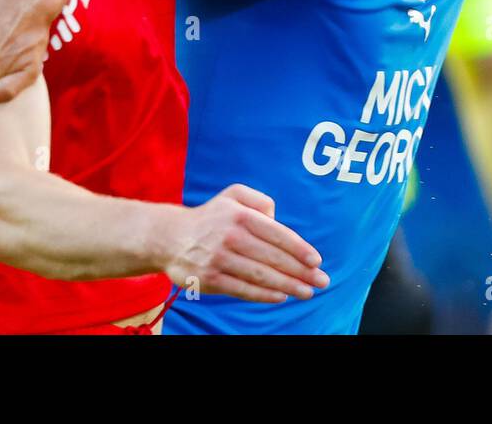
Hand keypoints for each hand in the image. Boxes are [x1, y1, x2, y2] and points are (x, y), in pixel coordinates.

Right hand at [158, 184, 329, 303]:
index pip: (277, 234)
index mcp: (240, 215)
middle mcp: (230, 236)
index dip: (299, 249)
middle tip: (322, 281)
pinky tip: (281, 296)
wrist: (170, 237)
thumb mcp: (233, 195)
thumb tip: (277, 218)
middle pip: (273, 258)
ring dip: (288, 286)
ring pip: (260, 275)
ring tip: (307, 292)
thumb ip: (259, 200)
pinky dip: (264, 295)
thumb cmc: (211, 217)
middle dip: (301, 272)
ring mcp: (219, 259)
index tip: (316, 261)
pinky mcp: (210, 279)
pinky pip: (242, 289)